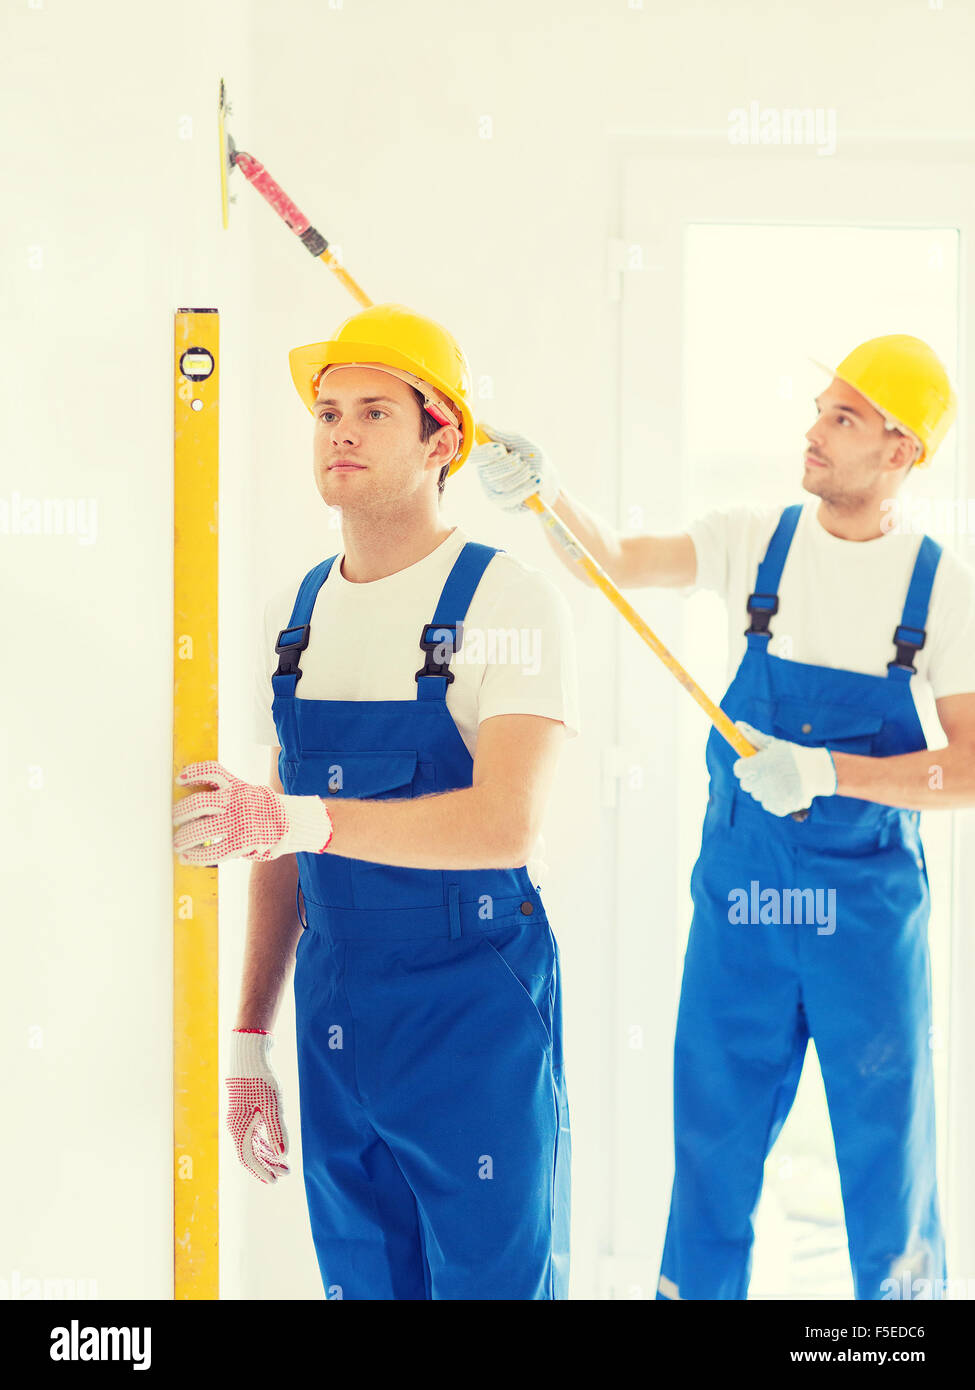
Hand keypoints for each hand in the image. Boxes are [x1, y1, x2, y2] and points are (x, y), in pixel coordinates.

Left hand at [173, 760, 332, 864]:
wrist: (296, 824)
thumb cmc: (268, 811)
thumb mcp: (252, 794)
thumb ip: (232, 797)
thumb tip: (203, 809)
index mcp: (238, 786)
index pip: (212, 772)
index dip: (193, 773)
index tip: (179, 778)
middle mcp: (236, 801)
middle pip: (199, 803)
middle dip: (179, 812)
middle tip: (172, 819)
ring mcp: (238, 821)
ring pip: (201, 828)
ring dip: (184, 837)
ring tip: (177, 842)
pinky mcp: (242, 841)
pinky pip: (213, 851)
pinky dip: (197, 856)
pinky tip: (188, 858)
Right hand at [226, 1029, 289, 1183]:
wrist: (250, 1056)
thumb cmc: (260, 1080)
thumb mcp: (273, 1106)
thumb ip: (277, 1131)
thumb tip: (283, 1156)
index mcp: (239, 1127)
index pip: (248, 1158)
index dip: (261, 1171)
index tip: (275, 1180)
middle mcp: (237, 1126)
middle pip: (251, 1154)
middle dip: (268, 1165)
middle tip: (285, 1174)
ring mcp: (240, 1119)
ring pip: (253, 1145)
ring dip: (268, 1156)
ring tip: (285, 1165)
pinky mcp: (246, 1112)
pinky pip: (254, 1135)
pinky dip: (265, 1144)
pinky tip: (276, 1148)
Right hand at [472, 423, 560, 512]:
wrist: (547, 478)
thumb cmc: (532, 457)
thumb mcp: (521, 443)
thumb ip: (504, 436)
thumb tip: (483, 425)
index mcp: (487, 458)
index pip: (476, 457)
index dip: (485, 454)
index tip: (500, 449)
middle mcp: (486, 476)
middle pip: (489, 472)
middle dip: (509, 464)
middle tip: (522, 459)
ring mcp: (495, 492)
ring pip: (502, 485)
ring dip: (520, 475)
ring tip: (532, 470)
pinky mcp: (505, 505)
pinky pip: (512, 498)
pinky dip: (527, 487)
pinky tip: (537, 480)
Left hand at [732, 720, 836, 816]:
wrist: (817, 771)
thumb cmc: (792, 755)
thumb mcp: (774, 744)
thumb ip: (753, 736)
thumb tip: (738, 724)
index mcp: (761, 764)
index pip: (739, 769)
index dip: (744, 766)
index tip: (752, 763)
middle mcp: (765, 781)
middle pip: (746, 784)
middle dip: (754, 777)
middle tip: (768, 771)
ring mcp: (773, 796)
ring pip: (757, 795)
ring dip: (764, 789)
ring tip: (780, 780)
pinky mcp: (781, 807)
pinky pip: (768, 805)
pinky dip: (774, 799)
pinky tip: (784, 790)